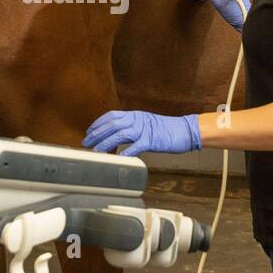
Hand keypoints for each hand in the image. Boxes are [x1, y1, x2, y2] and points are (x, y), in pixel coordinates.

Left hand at [82, 110, 200, 156]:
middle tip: (86, 142)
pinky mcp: (152, 140)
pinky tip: (118, 158)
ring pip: (120, 134)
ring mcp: (145, 129)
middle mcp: (138, 119)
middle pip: (112, 124)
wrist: (185, 130)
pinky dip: (126, 152)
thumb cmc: (166, 130)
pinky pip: (136, 146)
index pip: (112, 116)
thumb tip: (117, 135)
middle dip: (97, 133)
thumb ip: (132, 127)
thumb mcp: (146, 124)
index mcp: (136, 115)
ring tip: (96, 150)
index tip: (89, 131)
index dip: (98, 123)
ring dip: (106, 143)